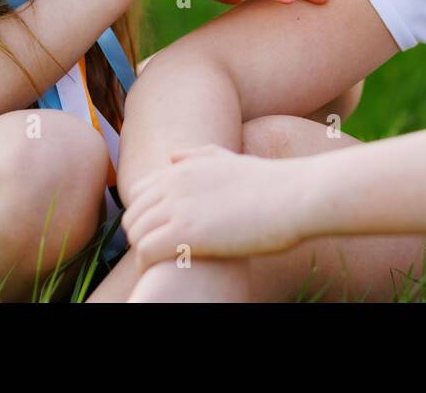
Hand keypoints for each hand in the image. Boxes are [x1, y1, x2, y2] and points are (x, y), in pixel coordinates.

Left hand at [121, 144, 306, 269]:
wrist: (293, 196)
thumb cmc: (270, 183)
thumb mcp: (231, 160)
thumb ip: (199, 156)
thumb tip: (173, 156)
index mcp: (182, 168)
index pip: (138, 193)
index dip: (146, 216)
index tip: (163, 233)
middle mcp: (173, 184)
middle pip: (132, 216)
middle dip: (142, 237)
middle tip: (165, 254)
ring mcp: (177, 207)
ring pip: (134, 234)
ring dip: (146, 252)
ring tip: (169, 265)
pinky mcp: (185, 233)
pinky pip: (145, 251)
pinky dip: (150, 264)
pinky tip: (171, 269)